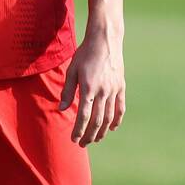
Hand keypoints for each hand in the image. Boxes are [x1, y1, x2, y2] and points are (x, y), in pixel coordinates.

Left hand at [60, 27, 124, 146]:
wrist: (105, 40)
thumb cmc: (85, 54)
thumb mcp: (72, 70)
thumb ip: (68, 91)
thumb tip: (63, 109)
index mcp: (89, 88)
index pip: (84, 116)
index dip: (79, 130)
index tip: (74, 139)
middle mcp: (103, 91)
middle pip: (97, 120)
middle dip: (90, 135)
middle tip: (83, 144)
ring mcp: (114, 90)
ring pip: (109, 117)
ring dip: (103, 131)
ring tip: (96, 139)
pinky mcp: (121, 86)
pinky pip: (120, 107)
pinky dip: (117, 119)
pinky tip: (113, 128)